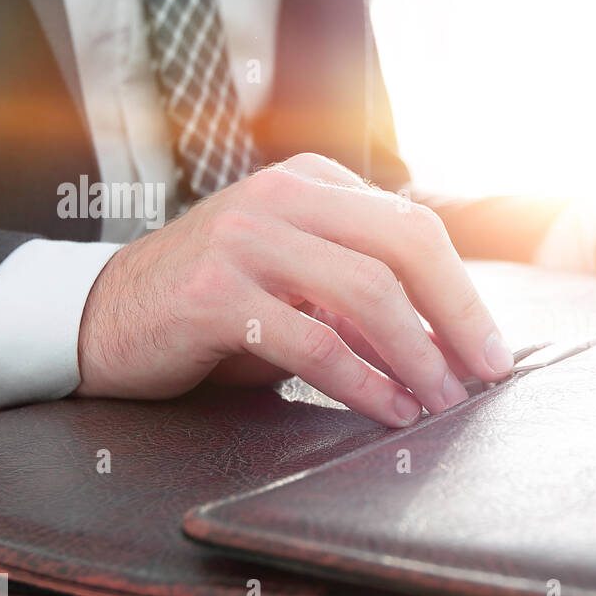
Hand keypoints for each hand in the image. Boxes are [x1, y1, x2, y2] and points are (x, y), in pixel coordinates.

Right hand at [75, 154, 514, 426]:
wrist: (104, 317)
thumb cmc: (220, 306)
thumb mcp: (299, 281)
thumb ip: (364, 291)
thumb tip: (455, 342)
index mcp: (313, 184)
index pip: (414, 227)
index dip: (462, 292)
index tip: (492, 351)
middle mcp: (283, 196)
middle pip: (404, 247)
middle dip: (457, 317)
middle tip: (486, 377)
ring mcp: (245, 237)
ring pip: (366, 293)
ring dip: (417, 356)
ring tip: (442, 403)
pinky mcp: (214, 293)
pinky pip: (313, 342)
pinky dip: (363, 382)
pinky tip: (389, 411)